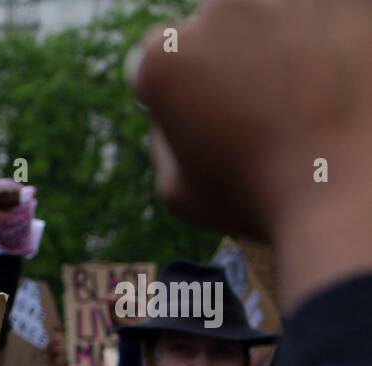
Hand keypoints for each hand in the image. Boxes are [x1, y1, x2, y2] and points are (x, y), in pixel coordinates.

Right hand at [132, 0, 371, 306]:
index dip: (180, 91)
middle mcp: (221, 9)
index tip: (207, 119)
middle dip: (230, 58)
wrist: (357, 194)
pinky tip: (338, 84)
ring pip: (274, 13)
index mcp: (167, 56)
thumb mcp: (177, 191)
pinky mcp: (351, 0)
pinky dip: (332, 42)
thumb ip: (163, 137)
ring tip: (308, 97)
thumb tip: (172, 112)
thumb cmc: (260, 200)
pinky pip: (330, 16)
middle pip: (218, 25)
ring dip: (282, 45)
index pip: (159, 57)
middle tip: (260, 108)